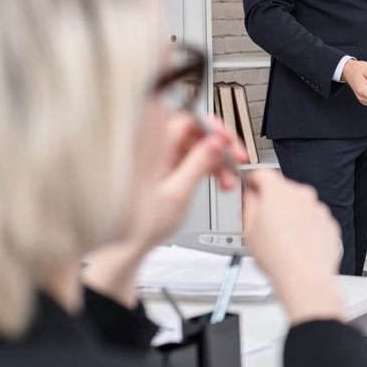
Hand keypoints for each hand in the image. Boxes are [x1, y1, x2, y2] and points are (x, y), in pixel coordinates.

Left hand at [82, 114, 245, 304]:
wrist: (129, 245)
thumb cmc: (142, 224)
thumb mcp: (176, 194)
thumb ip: (197, 165)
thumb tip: (215, 143)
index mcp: (153, 149)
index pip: (187, 121)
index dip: (212, 127)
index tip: (228, 140)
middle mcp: (158, 149)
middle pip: (197, 133)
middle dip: (221, 146)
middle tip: (237, 159)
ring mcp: (164, 158)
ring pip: (199, 147)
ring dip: (219, 161)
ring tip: (229, 181)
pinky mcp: (169, 168)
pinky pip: (195, 159)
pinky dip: (210, 169)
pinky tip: (220, 181)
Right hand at [242, 170, 344, 323]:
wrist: (306, 278)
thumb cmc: (278, 258)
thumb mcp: (248, 230)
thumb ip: (248, 205)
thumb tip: (250, 197)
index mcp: (278, 192)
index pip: (262, 173)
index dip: (253, 180)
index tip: (250, 188)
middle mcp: (302, 195)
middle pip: (282, 189)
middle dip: (272, 201)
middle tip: (263, 222)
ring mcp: (318, 209)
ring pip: (299, 205)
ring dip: (290, 216)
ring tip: (281, 240)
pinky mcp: (328, 223)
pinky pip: (313, 219)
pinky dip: (305, 227)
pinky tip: (296, 245)